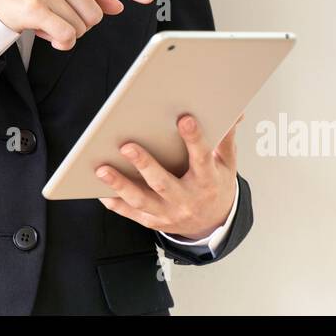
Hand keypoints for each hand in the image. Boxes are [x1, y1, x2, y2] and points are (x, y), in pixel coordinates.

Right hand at [0, 0, 154, 50]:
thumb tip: (117, 6)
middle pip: (95, 14)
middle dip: (79, 23)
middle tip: (55, 15)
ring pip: (81, 27)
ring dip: (65, 32)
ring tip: (44, 20)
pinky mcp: (34, 7)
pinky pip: (66, 36)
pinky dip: (59, 42)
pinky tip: (44, 33)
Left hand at [96, 112, 244, 239]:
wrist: (214, 223)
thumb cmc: (216, 185)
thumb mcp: (227, 164)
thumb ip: (226, 139)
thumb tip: (235, 113)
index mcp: (208, 181)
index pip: (202, 158)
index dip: (194, 139)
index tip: (184, 119)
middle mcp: (187, 200)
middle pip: (163, 183)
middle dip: (145, 165)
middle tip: (127, 146)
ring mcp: (169, 214)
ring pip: (142, 201)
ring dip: (120, 185)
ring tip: (102, 169)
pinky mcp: (154, 222)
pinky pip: (131, 213)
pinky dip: (115, 203)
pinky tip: (100, 190)